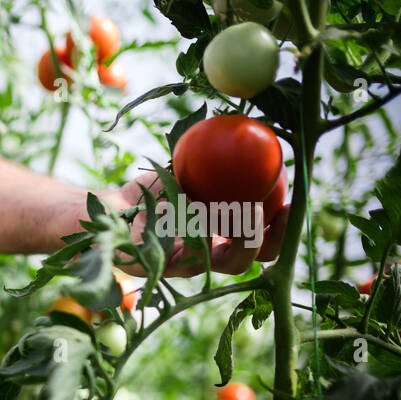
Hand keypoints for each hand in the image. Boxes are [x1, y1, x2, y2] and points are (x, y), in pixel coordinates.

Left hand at [104, 174, 285, 276]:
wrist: (107, 208)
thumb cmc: (149, 192)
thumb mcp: (186, 172)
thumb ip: (216, 162)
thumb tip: (254, 132)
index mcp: (219, 235)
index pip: (260, 239)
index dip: (281, 226)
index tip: (293, 200)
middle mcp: (207, 254)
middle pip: (251, 258)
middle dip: (274, 240)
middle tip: (282, 212)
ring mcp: (186, 264)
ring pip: (228, 264)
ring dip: (247, 239)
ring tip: (254, 212)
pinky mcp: (163, 267)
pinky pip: (192, 259)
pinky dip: (207, 239)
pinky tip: (211, 219)